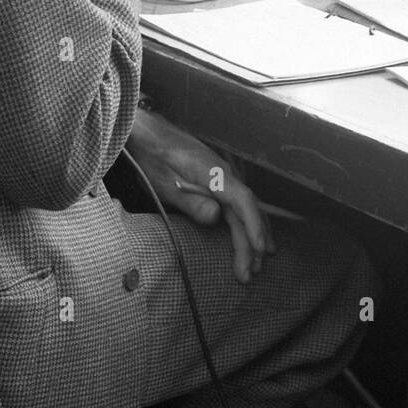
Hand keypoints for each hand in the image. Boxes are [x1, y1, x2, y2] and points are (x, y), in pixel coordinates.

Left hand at [125, 107, 274, 283]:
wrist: (147, 132)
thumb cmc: (152, 157)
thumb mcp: (164, 181)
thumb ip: (190, 200)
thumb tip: (216, 217)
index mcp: (213, 173)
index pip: (243, 200)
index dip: (254, 226)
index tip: (259, 250)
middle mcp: (224, 174)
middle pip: (245, 211)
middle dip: (250, 244)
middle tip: (248, 275)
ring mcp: (223, 177)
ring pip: (245, 209)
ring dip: (251, 236)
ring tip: (256, 265)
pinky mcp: (217, 181)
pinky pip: (237, 205)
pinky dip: (246, 224)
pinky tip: (250, 238)